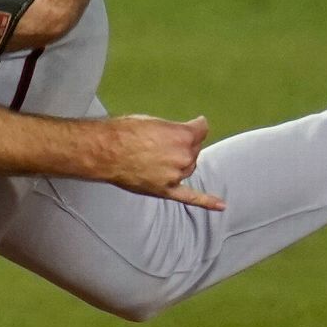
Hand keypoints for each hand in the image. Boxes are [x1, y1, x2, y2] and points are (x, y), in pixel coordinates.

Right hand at [101, 115, 225, 210]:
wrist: (105, 151)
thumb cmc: (125, 132)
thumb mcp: (154, 121)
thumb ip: (173, 130)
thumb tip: (178, 136)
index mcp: (183, 136)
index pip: (201, 129)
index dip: (195, 126)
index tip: (195, 124)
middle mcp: (184, 156)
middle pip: (194, 150)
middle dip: (183, 145)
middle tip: (161, 142)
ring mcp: (176, 175)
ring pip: (189, 168)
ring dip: (180, 162)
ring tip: (157, 156)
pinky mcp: (166, 190)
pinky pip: (190, 197)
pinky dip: (207, 202)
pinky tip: (222, 205)